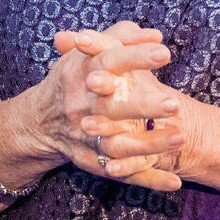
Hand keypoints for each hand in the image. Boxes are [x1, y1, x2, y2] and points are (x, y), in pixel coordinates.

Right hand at [24, 19, 184, 191]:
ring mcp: (85, 137)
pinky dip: (148, 179)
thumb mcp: (89, 52)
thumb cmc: (74, 78)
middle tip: (174, 104)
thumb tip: (156, 36)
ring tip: (180, 137)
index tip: (165, 53)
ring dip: (150, 145)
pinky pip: (122, 173)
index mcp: (81, 72)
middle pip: (112, 107)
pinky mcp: (92, 160)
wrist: (39, 121)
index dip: (135, 57)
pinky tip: (174, 182)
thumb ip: (121, 38)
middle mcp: (81, 106)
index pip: (109, 61)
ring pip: (118, 145)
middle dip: (142, 106)